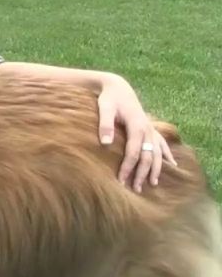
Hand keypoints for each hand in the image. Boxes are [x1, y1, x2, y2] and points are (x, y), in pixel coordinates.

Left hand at [97, 74, 176, 192]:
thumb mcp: (104, 108)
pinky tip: (172, 165)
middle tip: (136, 189)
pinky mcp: (150, 128)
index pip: (134, 152)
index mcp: (136, 126)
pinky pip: (162, 144)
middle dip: (142, 173)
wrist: (118, 87)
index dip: (128, 168)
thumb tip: (104, 143)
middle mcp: (147, 129)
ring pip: (157, 152)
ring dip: (155, 168)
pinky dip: (167, 155)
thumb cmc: (109, 98)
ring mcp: (151, 129)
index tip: (121, 181)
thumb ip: (105, 124)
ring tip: (152, 184)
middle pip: (148, 156)